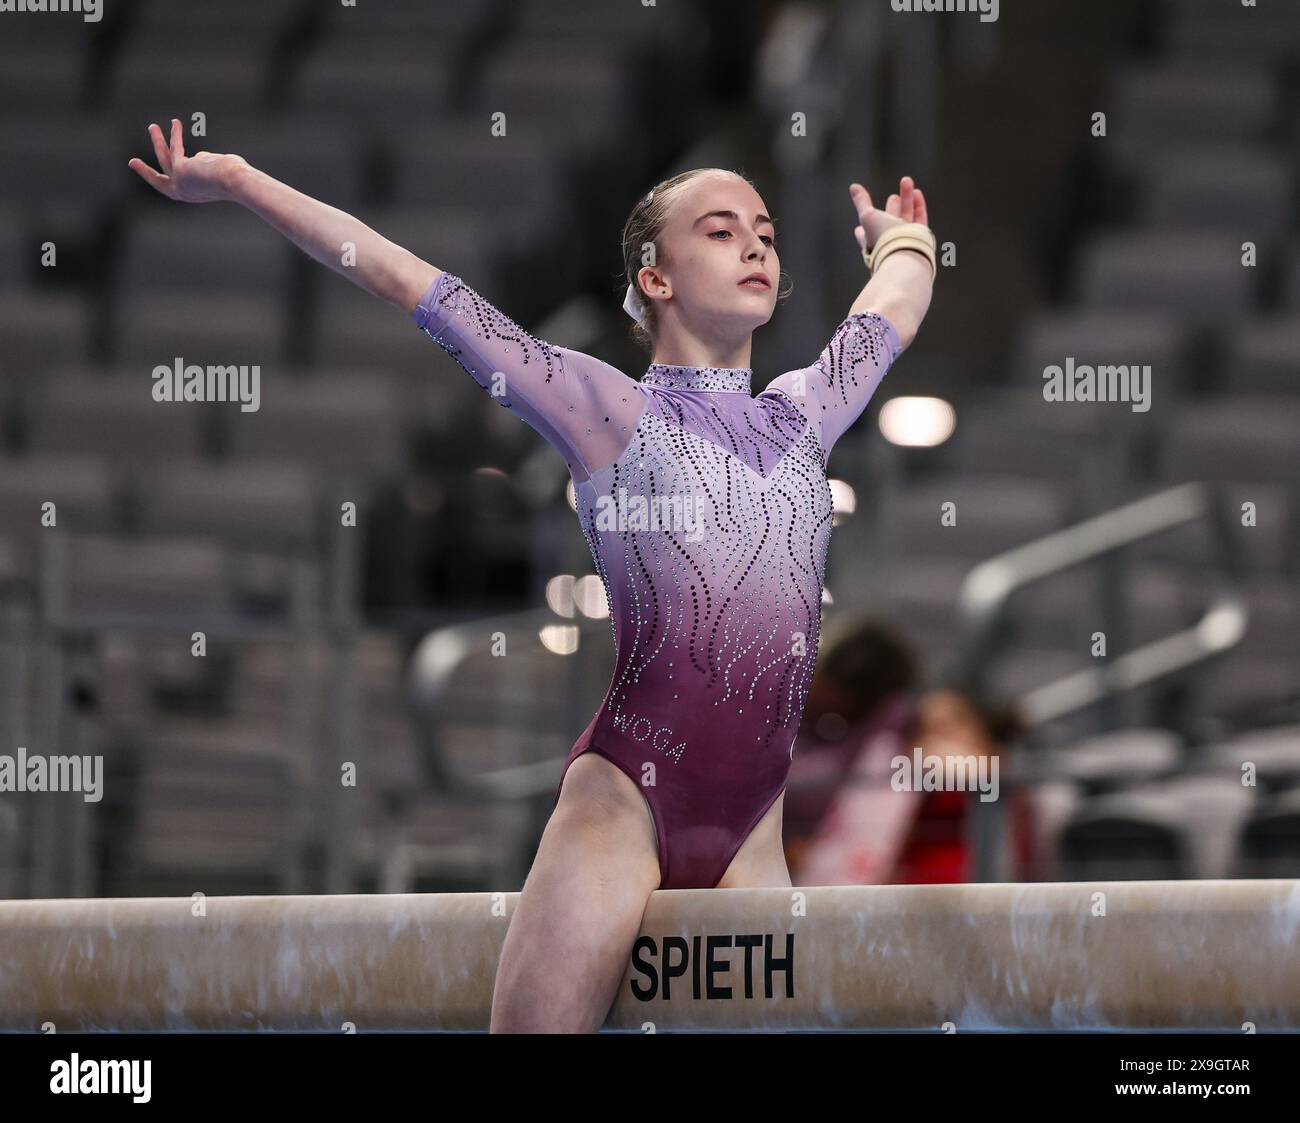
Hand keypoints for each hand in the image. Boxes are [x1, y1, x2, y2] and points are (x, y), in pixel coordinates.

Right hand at [127, 118, 245, 202]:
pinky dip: (175, 134)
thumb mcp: (218, 173)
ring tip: (152, 127)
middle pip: (159, 180)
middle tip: (132, 162)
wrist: (238, 182)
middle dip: (145, 171)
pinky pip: (175, 148)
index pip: (173, 189)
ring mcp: (181, 183)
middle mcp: (185, 192)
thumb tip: (199, 157)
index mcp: (193, 195)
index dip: (160, 181)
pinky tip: (175, 123)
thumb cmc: (237, 179)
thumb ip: (206, 165)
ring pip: (164, 160)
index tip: (152, 176)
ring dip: (157, 142)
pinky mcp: (180, 170)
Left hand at [849, 176, 929, 256]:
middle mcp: (888, 242)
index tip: (858, 228)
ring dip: (907, 199)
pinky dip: (918, 205)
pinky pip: (919, 219)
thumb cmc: (882, 237)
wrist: (904, 252)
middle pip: (890, 222)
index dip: (862, 230)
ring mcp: (905, 240)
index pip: (865, 235)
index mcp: (871, 243)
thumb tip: (853, 187)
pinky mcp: (920, 237)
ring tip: (907, 181)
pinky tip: (917, 192)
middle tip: (893, 197)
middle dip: (892, 208)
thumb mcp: (867, 216)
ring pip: (906, 217)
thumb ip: (862, 202)